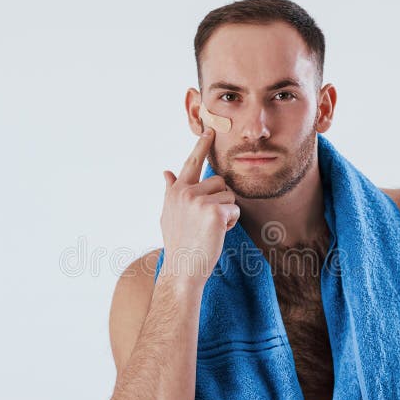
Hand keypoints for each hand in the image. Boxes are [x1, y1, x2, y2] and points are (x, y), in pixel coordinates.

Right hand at [160, 128, 239, 284]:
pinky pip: (234, 209)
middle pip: (219, 181)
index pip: (190, 163)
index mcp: (176, 191)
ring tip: (211, 228)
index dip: (201, 146)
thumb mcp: (170, 214)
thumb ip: (171, 191)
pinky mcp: (214, 211)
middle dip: (221, 200)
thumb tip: (166, 172)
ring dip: (227, 212)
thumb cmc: (179, 244)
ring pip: (229, 194)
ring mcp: (198, 201)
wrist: (182, 269)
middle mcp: (185, 192)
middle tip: (207, 222)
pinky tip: (217, 233)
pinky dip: (231, 222)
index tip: (209, 130)